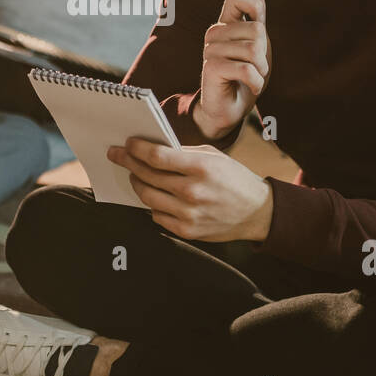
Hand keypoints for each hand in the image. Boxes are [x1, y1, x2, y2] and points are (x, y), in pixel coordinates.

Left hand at [107, 138, 272, 241]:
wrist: (257, 212)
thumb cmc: (234, 179)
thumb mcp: (213, 156)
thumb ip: (184, 153)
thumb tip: (152, 148)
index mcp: (200, 167)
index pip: (156, 156)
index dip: (136, 149)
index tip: (127, 144)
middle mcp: (192, 191)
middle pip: (147, 175)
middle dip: (128, 162)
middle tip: (119, 156)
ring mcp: (188, 214)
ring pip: (147, 196)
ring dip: (136, 182)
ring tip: (135, 174)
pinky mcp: (187, 231)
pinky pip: (156, 215)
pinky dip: (152, 203)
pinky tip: (153, 194)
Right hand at [192, 0, 270, 140]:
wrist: (229, 109)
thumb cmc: (243, 77)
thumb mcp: (255, 45)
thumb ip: (255, 18)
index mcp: (225, 23)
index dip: (254, 5)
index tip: (259, 27)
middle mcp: (215, 33)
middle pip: (257, 29)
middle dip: (264, 53)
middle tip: (255, 66)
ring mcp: (211, 50)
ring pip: (253, 50)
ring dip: (261, 70)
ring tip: (252, 76)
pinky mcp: (211, 68)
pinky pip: (247, 70)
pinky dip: (256, 82)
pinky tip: (250, 86)